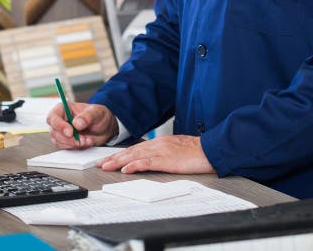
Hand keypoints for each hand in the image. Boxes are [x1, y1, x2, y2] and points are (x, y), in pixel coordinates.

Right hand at [46, 102, 117, 148]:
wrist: (105, 127)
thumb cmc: (99, 116)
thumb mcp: (97, 112)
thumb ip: (87, 116)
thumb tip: (76, 123)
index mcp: (65, 108)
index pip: (53, 116)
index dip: (59, 125)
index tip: (70, 132)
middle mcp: (61, 120)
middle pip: (54, 131)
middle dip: (68, 138)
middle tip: (82, 139)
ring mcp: (62, 132)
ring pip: (58, 141)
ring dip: (73, 144)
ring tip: (87, 140)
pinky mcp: (66, 142)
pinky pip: (65, 147)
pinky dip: (75, 147)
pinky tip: (85, 143)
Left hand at [97, 135, 215, 173]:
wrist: (211, 149)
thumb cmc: (197, 151)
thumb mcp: (177, 150)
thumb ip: (164, 153)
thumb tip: (154, 160)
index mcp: (161, 142)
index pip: (136, 148)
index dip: (122, 154)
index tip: (110, 159)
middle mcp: (158, 144)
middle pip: (132, 151)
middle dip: (115, 157)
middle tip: (101, 163)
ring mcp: (162, 151)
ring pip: (136, 155)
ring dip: (119, 161)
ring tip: (107, 166)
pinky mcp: (167, 160)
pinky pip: (147, 162)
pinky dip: (135, 165)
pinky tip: (126, 168)